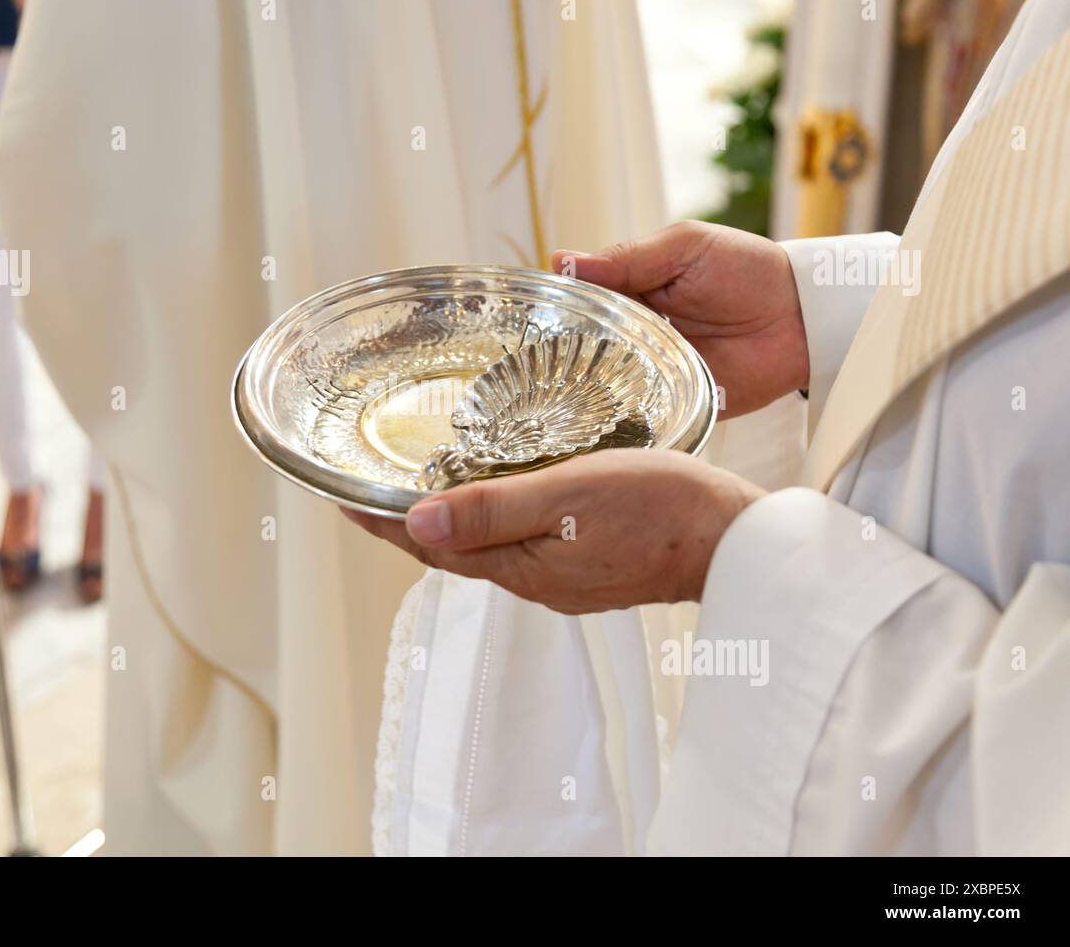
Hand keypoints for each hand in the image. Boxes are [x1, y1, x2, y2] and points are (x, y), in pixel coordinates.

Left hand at [344, 450, 764, 613]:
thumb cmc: (660, 509)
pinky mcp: (588, 566)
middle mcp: (533, 578)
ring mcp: (562, 576)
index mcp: (519, 565)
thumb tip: (415, 520)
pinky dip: (492, 524)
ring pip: (486, 548)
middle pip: (450, 550)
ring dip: (447, 523)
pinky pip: (521, 545)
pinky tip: (497, 502)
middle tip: (366, 491)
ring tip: (419, 492)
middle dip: (404, 524)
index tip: (339, 498)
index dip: (380, 522)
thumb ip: (492, 509)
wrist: (731, 541)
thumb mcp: (568, 495)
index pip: (429, 545)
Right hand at [554, 221, 807, 416]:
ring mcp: (651, 370)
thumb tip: (562, 260)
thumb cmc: (747, 270)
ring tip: (560, 391)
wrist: (803, 317)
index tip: (529, 318)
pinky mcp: (672, 402)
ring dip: (587, 387)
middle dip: (562, 355)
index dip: (554, 310)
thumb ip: (628, 258)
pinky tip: (598, 416)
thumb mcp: (684, 248)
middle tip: (539, 361)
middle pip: (583, 347)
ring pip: (604, 383)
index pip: (580, 303)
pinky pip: (639, 413)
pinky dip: (621, 414)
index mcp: (630, 291)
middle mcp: (634, 333)